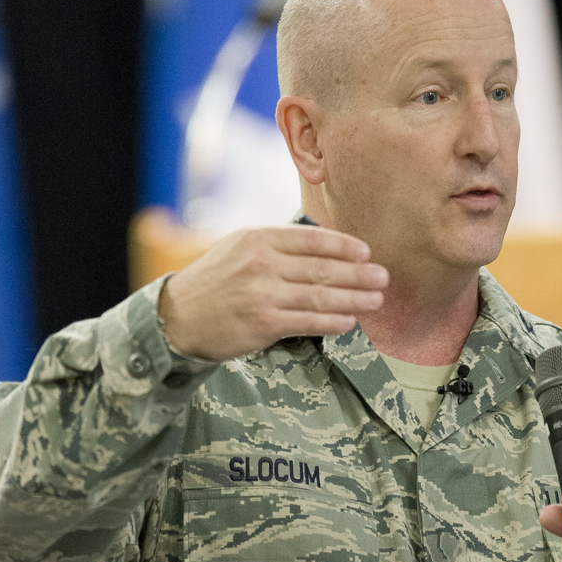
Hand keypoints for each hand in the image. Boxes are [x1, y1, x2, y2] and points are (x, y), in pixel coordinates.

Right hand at [157, 226, 387, 361]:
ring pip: (320, 295)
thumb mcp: (238, 249)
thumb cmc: (214, 283)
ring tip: (376, 300)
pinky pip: (307, 321)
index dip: (343, 246)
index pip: (311, 239)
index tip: (366, 253)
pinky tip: (350, 321)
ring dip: (354, 298)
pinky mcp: (263, 323)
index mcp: (258, 238)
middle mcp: (261, 263)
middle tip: (384, 277)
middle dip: (358, 273)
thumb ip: (276, 247)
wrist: (177, 317)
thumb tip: (322, 250)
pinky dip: (332, 321)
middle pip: (322, 268)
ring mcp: (263, 294)